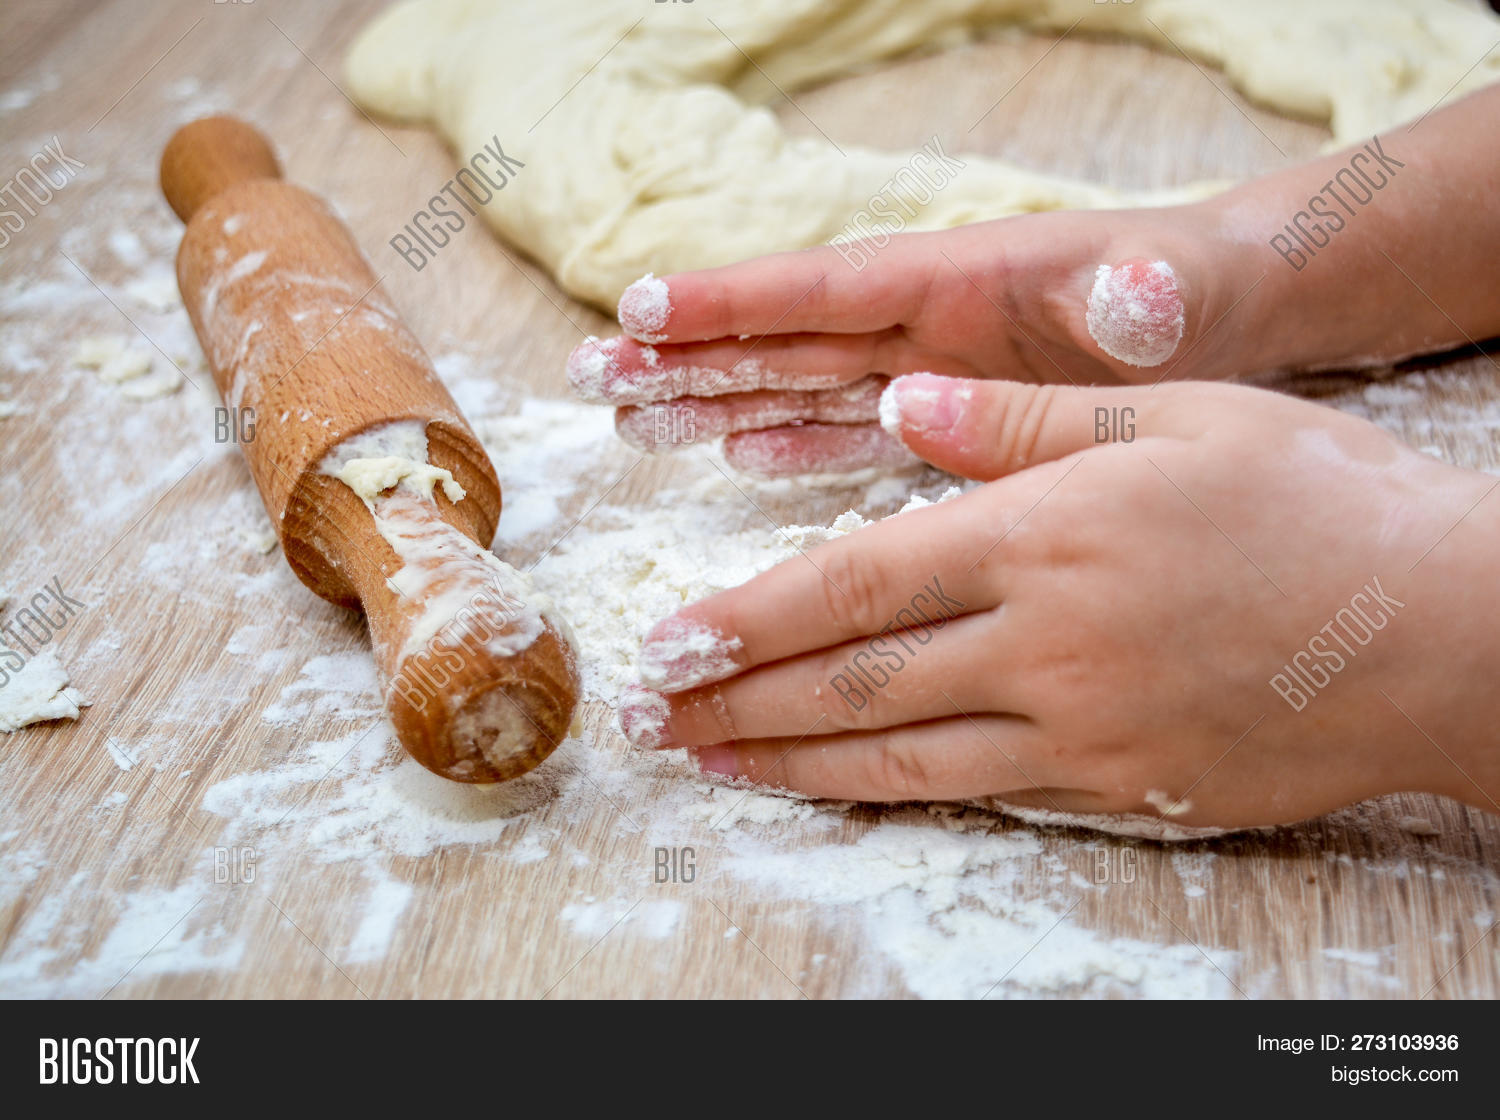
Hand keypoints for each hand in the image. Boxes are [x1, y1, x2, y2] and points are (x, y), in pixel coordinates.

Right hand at [568, 205, 1259, 476]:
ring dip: (715, 400)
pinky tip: (740, 458)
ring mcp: (922, 364)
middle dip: (686, 353)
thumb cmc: (1191, 292)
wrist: (1222, 319)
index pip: (820, 288)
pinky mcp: (943, 407)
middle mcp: (918, 319)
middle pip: (779, 335)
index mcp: (953, 279)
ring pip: (794, 382)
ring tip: (628, 416)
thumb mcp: (1170, 291)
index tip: (639, 309)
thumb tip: (1114, 289)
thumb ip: (1133, 293)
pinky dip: (792, 442)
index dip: (732, 302)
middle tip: (588, 370)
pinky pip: (847, 427)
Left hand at [617, 375, 1499, 829]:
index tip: (673, 639)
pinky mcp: (1120, 785)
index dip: (750, 619)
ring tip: (715, 762)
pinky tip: (844, 789)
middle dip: (740, 699)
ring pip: (901, 756)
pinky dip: (897, 793)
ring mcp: (1080, 728)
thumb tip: (897, 407)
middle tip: (655, 714)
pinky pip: (985, 793)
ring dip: (792, 763)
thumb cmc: (1313, 500)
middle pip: (855, 681)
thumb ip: (1018, 422)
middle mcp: (1042, 641)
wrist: (1443, 627)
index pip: (854, 583)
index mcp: (1042, 533)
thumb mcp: (1172, 417)